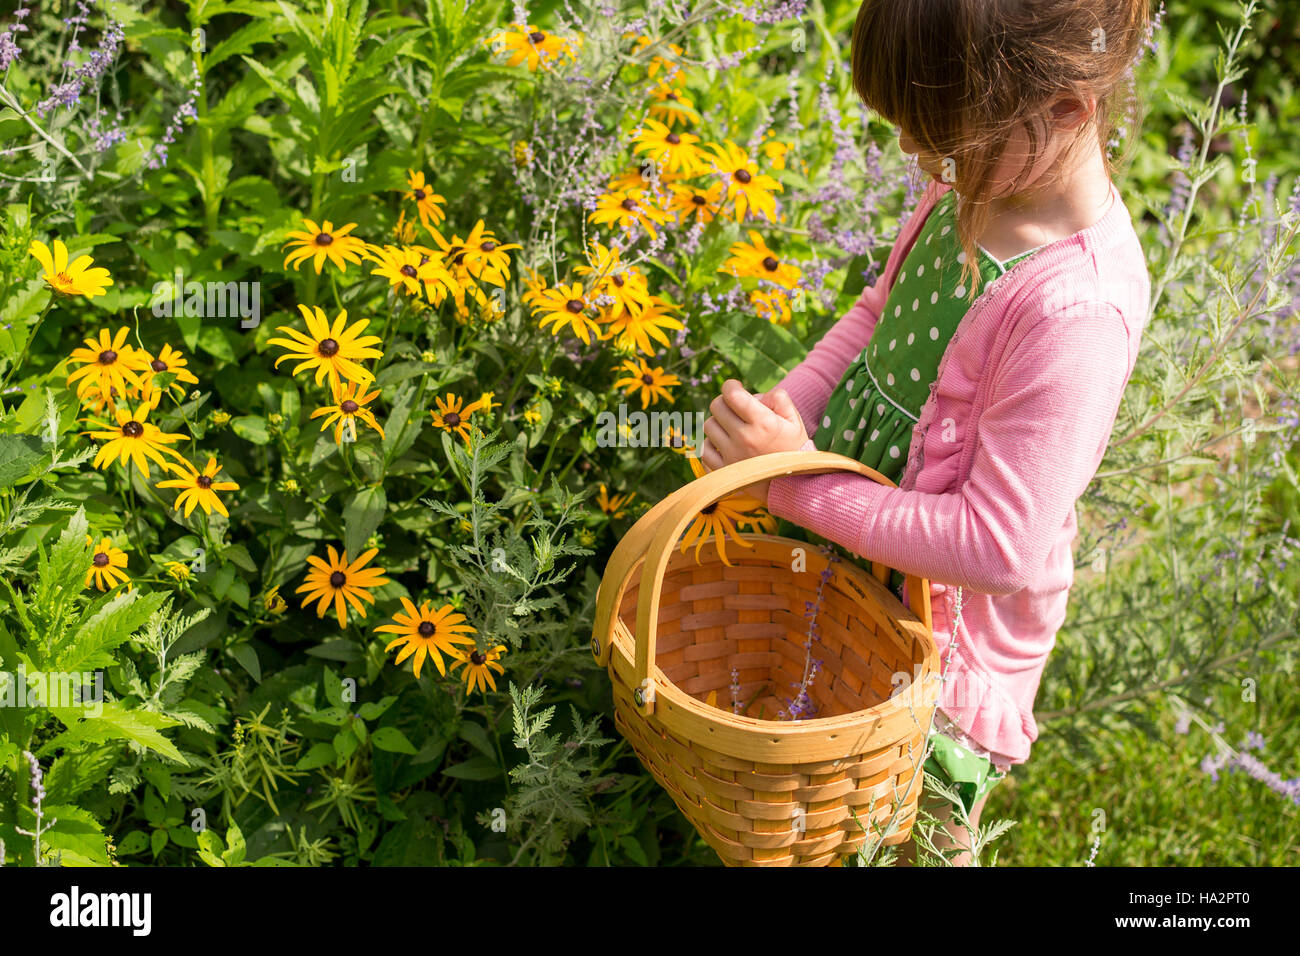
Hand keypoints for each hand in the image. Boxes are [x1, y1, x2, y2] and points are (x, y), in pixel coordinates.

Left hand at [700, 380, 808, 504]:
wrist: (794, 486)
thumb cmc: (794, 449)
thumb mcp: (795, 420)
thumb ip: (779, 398)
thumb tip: (756, 396)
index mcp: (762, 423)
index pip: (732, 394)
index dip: (731, 385)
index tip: (735, 387)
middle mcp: (744, 438)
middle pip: (716, 406)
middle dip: (725, 402)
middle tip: (735, 408)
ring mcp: (731, 456)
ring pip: (708, 426)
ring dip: (718, 423)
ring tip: (732, 428)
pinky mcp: (723, 471)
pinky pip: (704, 450)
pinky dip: (711, 445)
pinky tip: (724, 445)